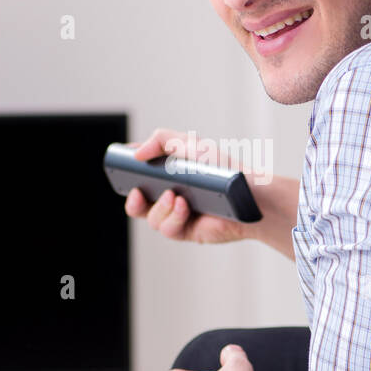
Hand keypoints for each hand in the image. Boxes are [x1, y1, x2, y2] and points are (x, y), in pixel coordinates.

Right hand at [124, 127, 251, 245]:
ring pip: (150, 217)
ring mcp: (175, 215)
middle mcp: (167, 196)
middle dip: (132, 199)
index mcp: (166, 176)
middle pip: (136, 203)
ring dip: (159, 207)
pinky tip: (184, 206)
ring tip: (174, 195)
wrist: (248, 196)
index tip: (122, 164)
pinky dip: (173, 216)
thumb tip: (136, 153)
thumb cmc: (223, 169)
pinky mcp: (185, 231)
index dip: (125, 171)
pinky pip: (167, 228)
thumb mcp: (191, 145)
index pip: (138, 175)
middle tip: (136, 191)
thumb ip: (161, 140)